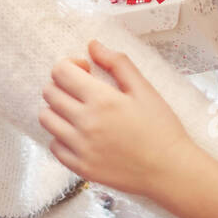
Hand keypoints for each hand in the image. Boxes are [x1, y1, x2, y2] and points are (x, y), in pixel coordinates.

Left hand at [40, 38, 195, 198]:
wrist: (171, 171)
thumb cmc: (161, 129)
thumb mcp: (144, 89)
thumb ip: (117, 63)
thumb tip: (93, 45)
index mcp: (101, 100)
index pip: (60, 72)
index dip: (70, 65)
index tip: (85, 70)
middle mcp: (85, 123)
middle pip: (49, 93)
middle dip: (62, 84)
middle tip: (82, 90)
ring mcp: (81, 148)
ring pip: (46, 119)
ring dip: (57, 109)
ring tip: (78, 111)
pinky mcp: (81, 168)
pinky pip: (54, 146)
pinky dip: (61, 136)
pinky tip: (79, 134)